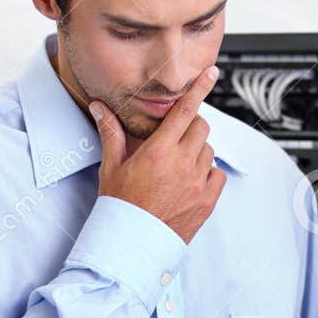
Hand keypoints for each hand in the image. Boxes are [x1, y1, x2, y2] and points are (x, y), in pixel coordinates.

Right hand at [88, 66, 224, 243]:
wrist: (131, 244)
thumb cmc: (120, 206)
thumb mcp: (112, 167)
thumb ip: (111, 133)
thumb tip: (100, 107)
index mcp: (159, 152)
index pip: (185, 110)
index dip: (199, 88)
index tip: (211, 73)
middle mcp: (182, 164)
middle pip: (201, 127)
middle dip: (190, 126)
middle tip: (175, 138)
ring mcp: (197, 183)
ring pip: (208, 151)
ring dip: (197, 151)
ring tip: (177, 166)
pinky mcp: (207, 201)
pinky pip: (218, 175)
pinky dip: (208, 173)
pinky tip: (190, 181)